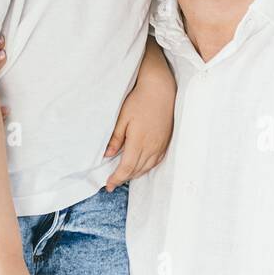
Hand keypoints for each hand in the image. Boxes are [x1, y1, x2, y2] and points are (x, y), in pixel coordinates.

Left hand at [102, 67, 174, 190]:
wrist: (161, 90)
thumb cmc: (140, 101)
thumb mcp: (123, 118)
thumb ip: (116, 138)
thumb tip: (108, 155)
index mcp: (138, 142)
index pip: (126, 168)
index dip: (117, 179)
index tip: (109, 185)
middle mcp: (151, 147)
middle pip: (137, 171)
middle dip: (123, 179)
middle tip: (112, 183)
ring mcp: (160, 145)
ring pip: (147, 168)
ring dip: (135, 174)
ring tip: (123, 176)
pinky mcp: (166, 141)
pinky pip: (156, 161)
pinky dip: (146, 167)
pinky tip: (140, 166)